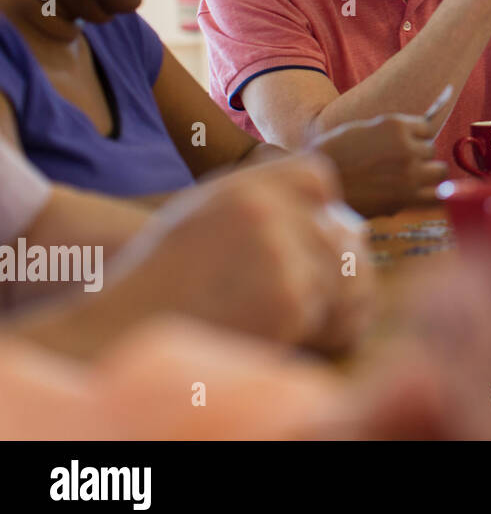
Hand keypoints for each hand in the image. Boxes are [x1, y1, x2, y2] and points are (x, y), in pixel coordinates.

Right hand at [101, 155, 372, 354]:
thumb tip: (342, 219)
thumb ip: (262, 201)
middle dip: (320, 264)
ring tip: (279, 314)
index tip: (302, 235)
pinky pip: (329, 314)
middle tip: (288, 291)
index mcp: (244, 188)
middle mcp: (266, 214)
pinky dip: (312, 331)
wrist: (125, 337)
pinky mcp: (291, 302)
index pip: (317, 177)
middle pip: (336, 232)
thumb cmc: (165, 281)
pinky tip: (273, 334)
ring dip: (320, 300)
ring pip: (338, 274)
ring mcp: (282, 257)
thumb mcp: (202, 215)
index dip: (317, 207)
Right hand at [311, 113, 447, 216]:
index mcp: (395, 124)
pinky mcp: (406, 197)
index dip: (417, 138)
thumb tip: (419, 135)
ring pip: (438, 171)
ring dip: (427, 176)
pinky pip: (437, 196)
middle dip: (420, 158)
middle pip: (431, 150)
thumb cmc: (333, 157)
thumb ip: (391, 133)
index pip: (426, 128)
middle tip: (401, 167)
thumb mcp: (362, 131)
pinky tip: (422, 198)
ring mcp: (409, 172)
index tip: (408, 146)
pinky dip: (433, 197)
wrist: (315, 186)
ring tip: (409, 182)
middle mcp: (406, 146)